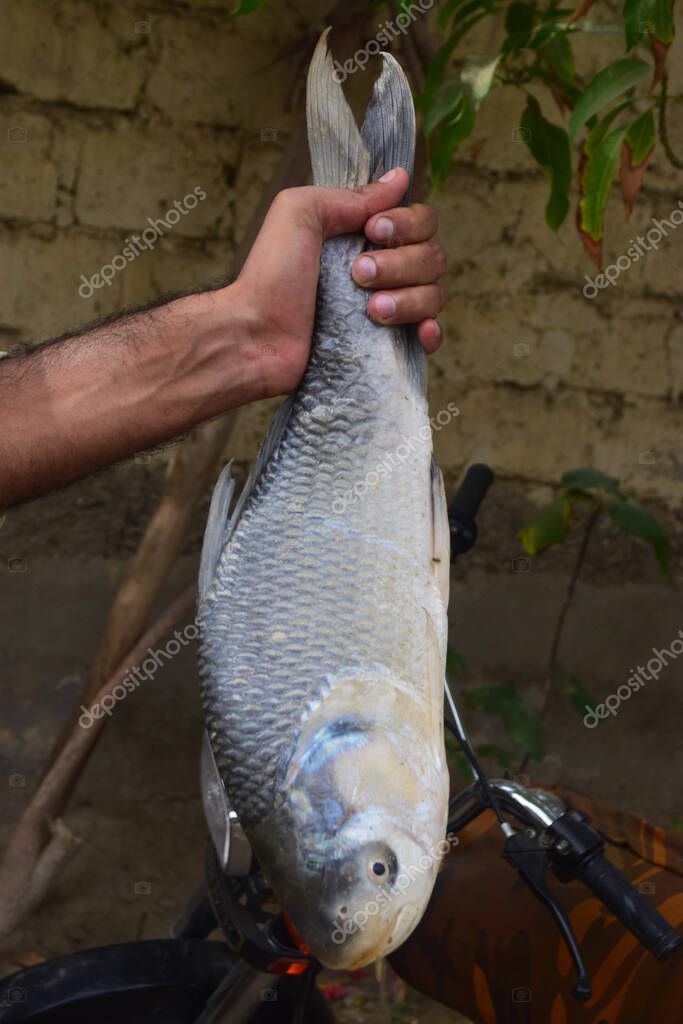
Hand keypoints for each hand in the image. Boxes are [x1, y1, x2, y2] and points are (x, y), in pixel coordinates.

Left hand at [230, 168, 446, 397]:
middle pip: (432, 257)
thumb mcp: (299, 214)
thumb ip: (348, 196)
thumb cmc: (269, 276)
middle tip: (358, 274)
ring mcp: (387, 310)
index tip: (372, 231)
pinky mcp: (385, 348)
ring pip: (434, 295)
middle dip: (401, 264)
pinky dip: (431, 332)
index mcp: (364, 238)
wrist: (255, 336)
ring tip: (371, 310)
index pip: (420, 221)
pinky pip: (431, 336)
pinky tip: (419, 331)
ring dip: (409, 298)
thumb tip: (399, 178)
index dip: (407, 224)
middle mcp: (382, 271)